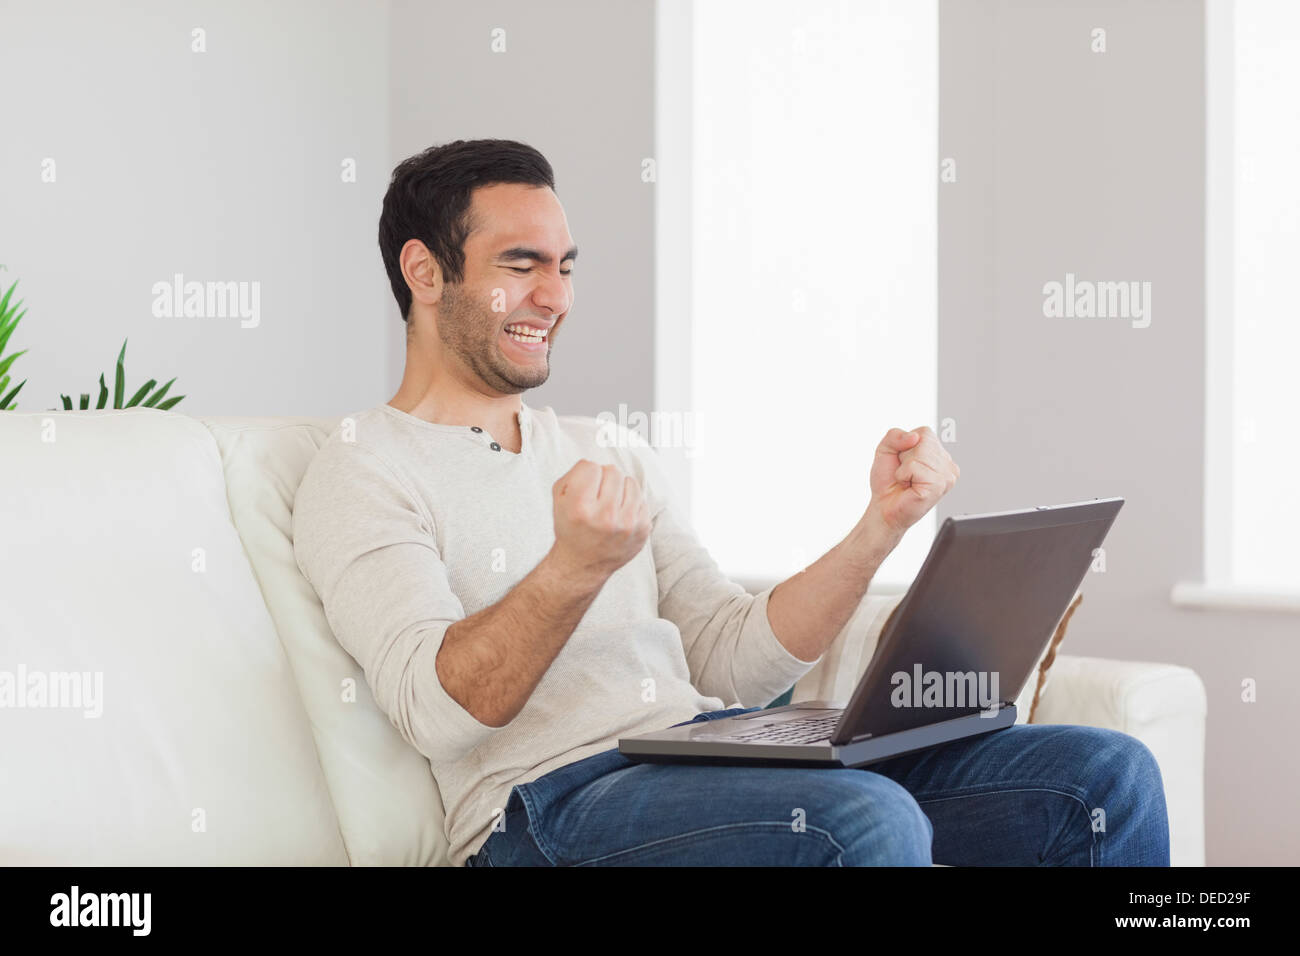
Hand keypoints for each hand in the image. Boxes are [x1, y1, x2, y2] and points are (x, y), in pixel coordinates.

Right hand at [549, 460, 651, 585]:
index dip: (585, 475)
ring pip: (630, 481)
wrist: (583, 563)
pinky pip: (641, 498)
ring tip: (609, 504)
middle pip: (612, 471)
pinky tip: (620, 515)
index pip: (590, 466)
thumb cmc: (571, 527)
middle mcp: (605, 517)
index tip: (584, 489)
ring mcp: (627, 524)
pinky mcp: (642, 529)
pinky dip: (630, 503)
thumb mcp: (559, 500)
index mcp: (580, 508)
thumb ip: (574, 474)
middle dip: (603, 480)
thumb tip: (598, 464)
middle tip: (596, 497)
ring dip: (619, 489)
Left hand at [866, 426, 959, 536]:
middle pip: (923, 441)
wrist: (884, 507)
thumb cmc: (888, 481)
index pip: (924, 432)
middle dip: (905, 457)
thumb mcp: (885, 449)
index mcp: (938, 453)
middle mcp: (947, 463)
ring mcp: (946, 475)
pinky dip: (904, 475)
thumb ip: (895, 435)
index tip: (904, 463)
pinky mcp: (939, 486)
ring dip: (904, 468)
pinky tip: (910, 486)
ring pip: (920, 454)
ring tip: (908, 480)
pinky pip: (915, 467)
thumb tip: (914, 437)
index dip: (905, 446)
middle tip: (905, 474)